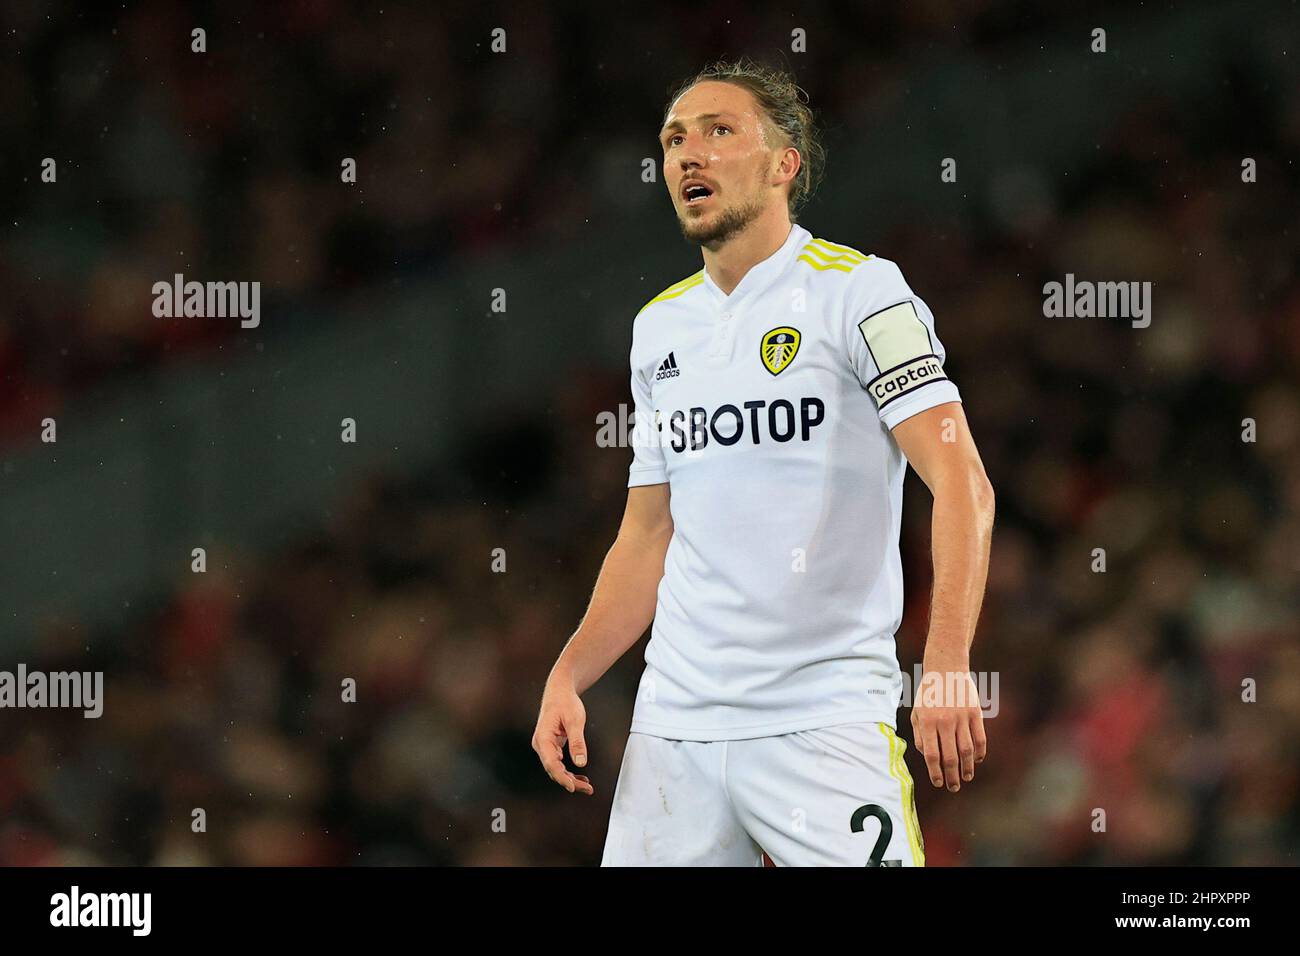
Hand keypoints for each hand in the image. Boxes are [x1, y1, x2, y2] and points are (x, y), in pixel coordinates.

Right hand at [531, 672, 594, 795]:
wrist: (559, 691)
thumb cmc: (565, 702)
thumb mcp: (575, 720)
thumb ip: (577, 742)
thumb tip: (580, 762)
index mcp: (543, 738)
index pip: (551, 763)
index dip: (561, 777)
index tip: (572, 787)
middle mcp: (541, 744)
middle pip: (553, 769)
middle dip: (569, 781)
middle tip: (587, 789)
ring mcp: (545, 746)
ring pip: (556, 768)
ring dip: (570, 778)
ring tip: (586, 786)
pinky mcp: (551, 746)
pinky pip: (558, 763)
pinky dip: (568, 771)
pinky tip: (579, 777)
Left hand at [910, 660, 986, 791]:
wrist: (946, 668)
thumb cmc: (929, 693)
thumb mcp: (917, 712)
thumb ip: (920, 735)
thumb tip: (927, 757)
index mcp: (927, 722)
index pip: (932, 755)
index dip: (935, 772)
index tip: (938, 782)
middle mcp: (945, 722)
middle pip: (950, 756)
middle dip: (952, 776)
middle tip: (953, 787)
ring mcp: (961, 717)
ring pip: (966, 750)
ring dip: (967, 767)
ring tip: (966, 777)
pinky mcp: (975, 713)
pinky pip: (979, 738)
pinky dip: (979, 752)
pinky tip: (977, 760)